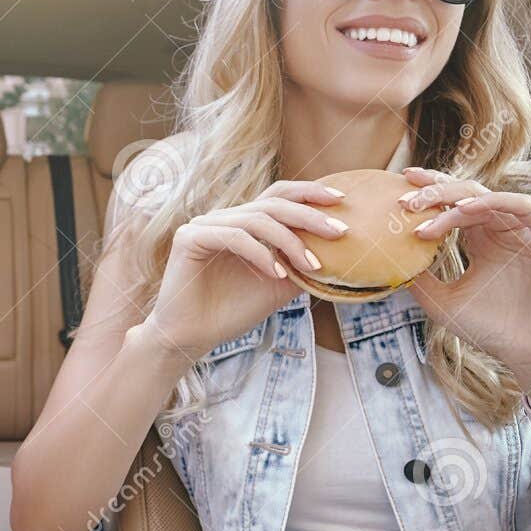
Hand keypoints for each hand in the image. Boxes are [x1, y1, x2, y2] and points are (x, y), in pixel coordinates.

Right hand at [140, 179, 347, 361]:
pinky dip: (260, 253)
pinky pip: (234, 237)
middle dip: (310, 215)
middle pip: (273, 203)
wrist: (191, 338)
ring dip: (290, 241)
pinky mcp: (189, 238)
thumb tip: (340, 255)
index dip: (309, 192)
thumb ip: (301, 267)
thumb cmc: (229, 313)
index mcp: (242, 224)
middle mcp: (223, 218)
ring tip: (312, 265)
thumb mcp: (277, 287)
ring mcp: (204, 225)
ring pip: (257, 219)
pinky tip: (276, 273)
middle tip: (339, 231)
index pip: (278, 196)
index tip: (341, 200)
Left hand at [401, 166, 530, 381]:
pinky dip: (492, 202)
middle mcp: (504, 230)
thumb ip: (420, 281)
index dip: (427, 196)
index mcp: (482, 241)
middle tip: (404, 196)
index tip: (396, 196)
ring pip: (488, 197)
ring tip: (425, 206)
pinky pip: (522, 206)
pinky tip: (464, 208)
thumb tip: (388, 262)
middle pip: (467, 194)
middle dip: (434, 191)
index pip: (453, 207)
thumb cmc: (493, 331)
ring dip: (455, 197)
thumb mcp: (444, 303)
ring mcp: (528, 230)